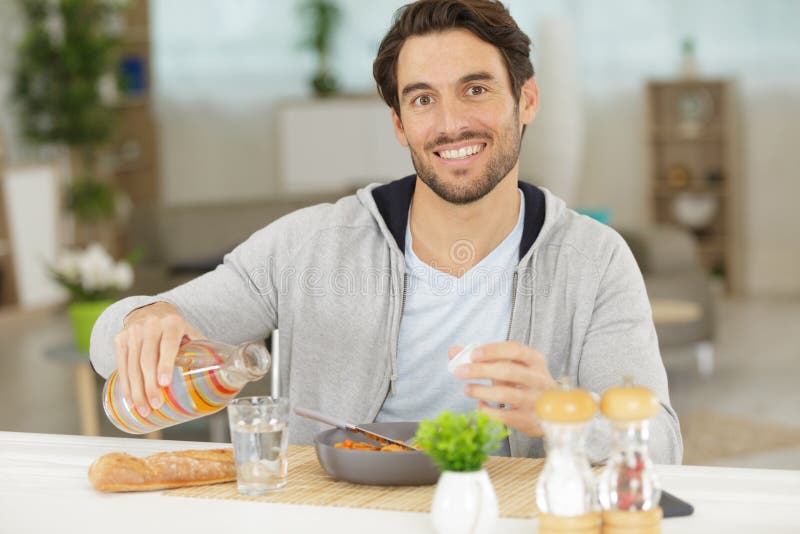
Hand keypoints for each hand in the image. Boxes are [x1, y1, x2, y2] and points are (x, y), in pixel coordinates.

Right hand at [114, 302, 205, 417]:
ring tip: (143, 409)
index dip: (165, 364)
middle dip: (149, 385)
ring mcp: (132, 332)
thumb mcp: (189, 330)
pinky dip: (125, 385)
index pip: (168, 344)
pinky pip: (121, 365)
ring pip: (132, 365)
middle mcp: (150, 325)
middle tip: (155, 405)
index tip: (164, 383)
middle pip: (147, 359)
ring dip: (136, 390)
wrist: (149, 309)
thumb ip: (201, 347)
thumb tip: (222, 369)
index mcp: (172, 323)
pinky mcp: (120, 339)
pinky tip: (129, 399)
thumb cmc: (174, 326)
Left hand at [450, 341, 556, 436]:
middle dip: (480, 370)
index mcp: (534, 359)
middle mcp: (539, 378)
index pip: (515, 350)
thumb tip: (453, 352)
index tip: (472, 354)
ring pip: (506, 394)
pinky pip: (504, 416)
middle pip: (508, 371)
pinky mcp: (528, 419)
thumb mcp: (508, 365)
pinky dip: (487, 410)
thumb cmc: (522, 382)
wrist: (551, 410)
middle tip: (459, 372)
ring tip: (467, 389)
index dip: (492, 351)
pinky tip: (480, 405)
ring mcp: (535, 400)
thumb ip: (481, 357)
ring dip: (481, 391)